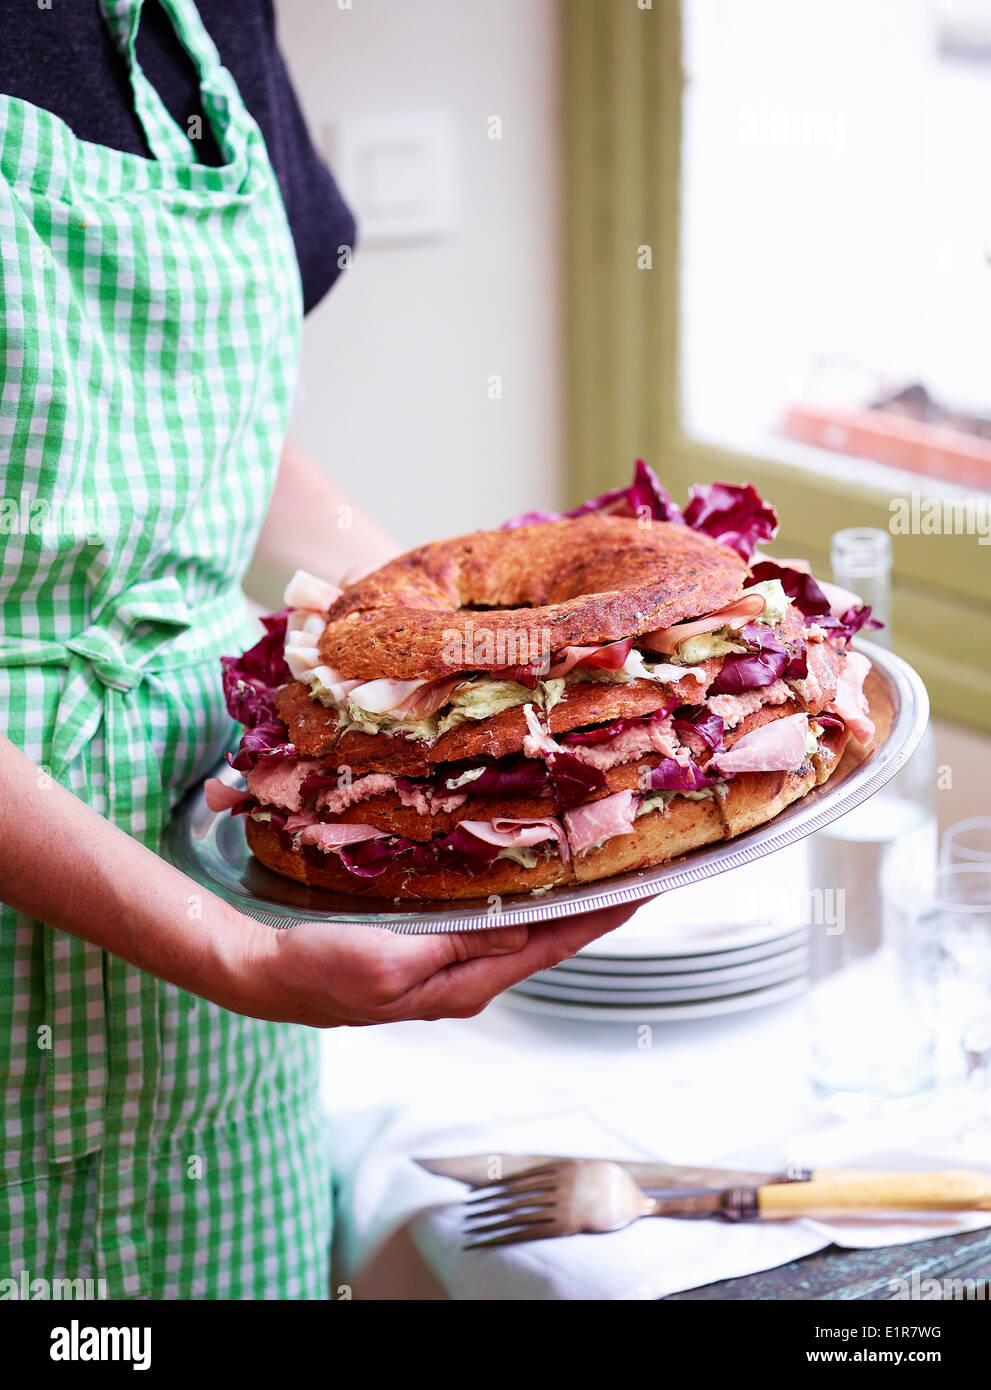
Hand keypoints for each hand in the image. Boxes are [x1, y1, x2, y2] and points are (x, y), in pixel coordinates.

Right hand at [228, 903, 643, 1026]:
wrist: (262, 975)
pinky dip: (521, 897)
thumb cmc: (318, 970)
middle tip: (635, 860)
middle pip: (548, 937)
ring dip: (561, 899)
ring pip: (522, 927)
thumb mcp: (390, 958)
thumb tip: (525, 933)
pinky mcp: (426, 947)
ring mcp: (447, 964)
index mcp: (465, 984)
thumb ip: (459, 945)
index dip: (604, 918)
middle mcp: (466, 978)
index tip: (648, 886)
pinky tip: (528, 876)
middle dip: (594, 904)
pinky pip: (490, 921)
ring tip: (598, 863)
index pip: (554, 946)